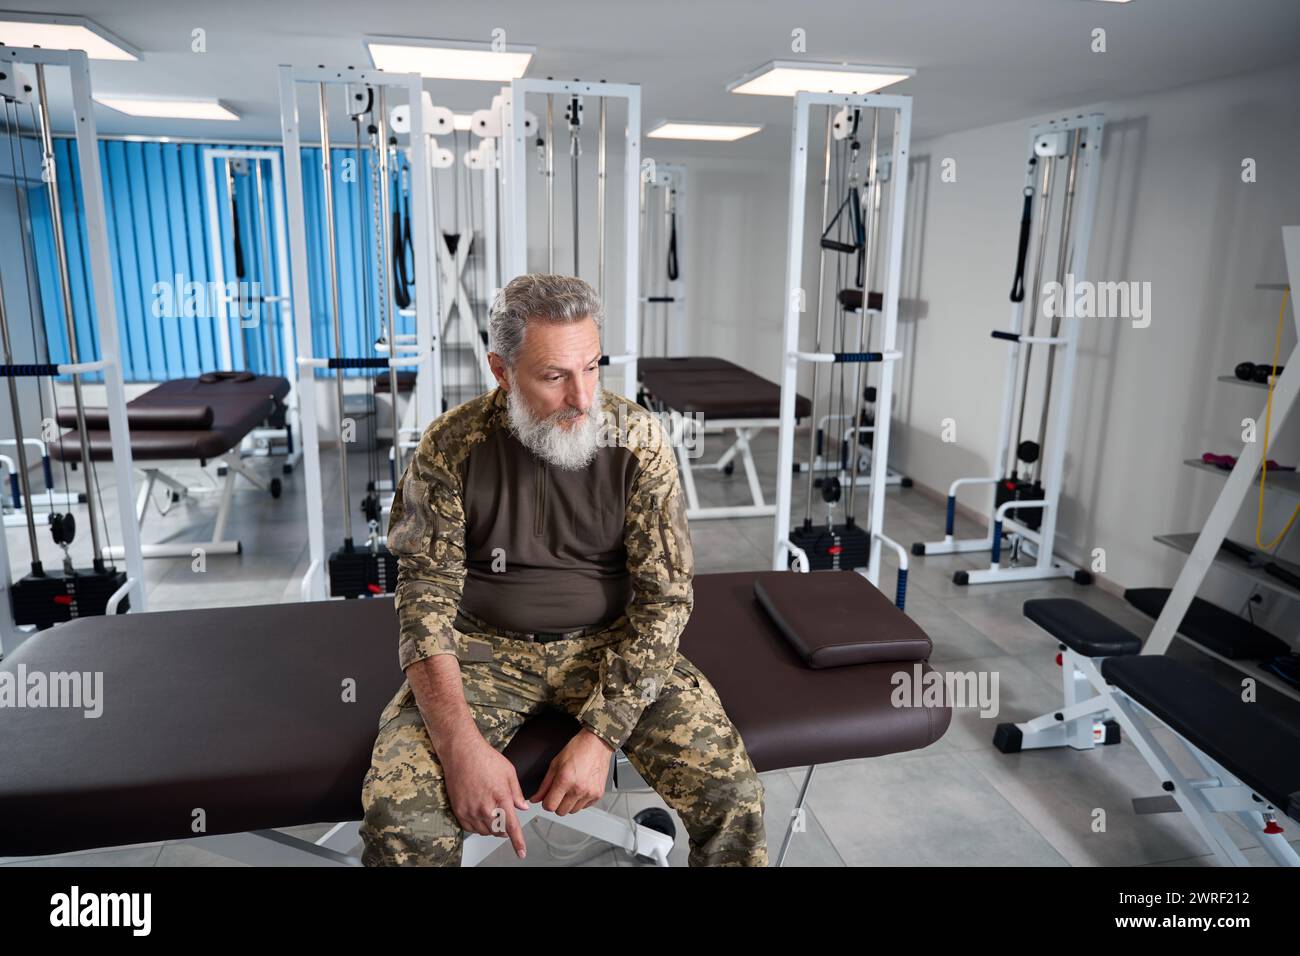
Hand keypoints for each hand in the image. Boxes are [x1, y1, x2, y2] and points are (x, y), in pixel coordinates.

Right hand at [442, 736, 530, 858]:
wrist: (461, 752)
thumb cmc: (485, 758)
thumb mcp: (509, 772)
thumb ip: (517, 792)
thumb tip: (522, 807)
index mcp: (501, 798)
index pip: (512, 827)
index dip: (518, 842)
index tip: (521, 852)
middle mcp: (485, 808)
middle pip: (498, 832)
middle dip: (505, 828)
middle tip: (504, 815)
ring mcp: (470, 810)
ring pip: (485, 831)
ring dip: (492, 828)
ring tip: (492, 812)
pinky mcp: (459, 810)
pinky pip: (470, 828)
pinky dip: (478, 826)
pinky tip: (480, 814)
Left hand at [530, 729, 613, 815]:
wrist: (597, 743)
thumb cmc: (578, 749)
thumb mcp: (555, 763)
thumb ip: (545, 784)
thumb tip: (536, 798)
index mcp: (565, 779)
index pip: (550, 806)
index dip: (546, 803)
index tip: (547, 799)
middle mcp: (578, 789)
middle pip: (561, 811)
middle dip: (557, 804)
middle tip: (559, 792)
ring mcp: (589, 793)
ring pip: (572, 811)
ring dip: (569, 804)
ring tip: (570, 789)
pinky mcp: (598, 794)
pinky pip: (584, 806)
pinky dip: (580, 801)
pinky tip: (580, 789)